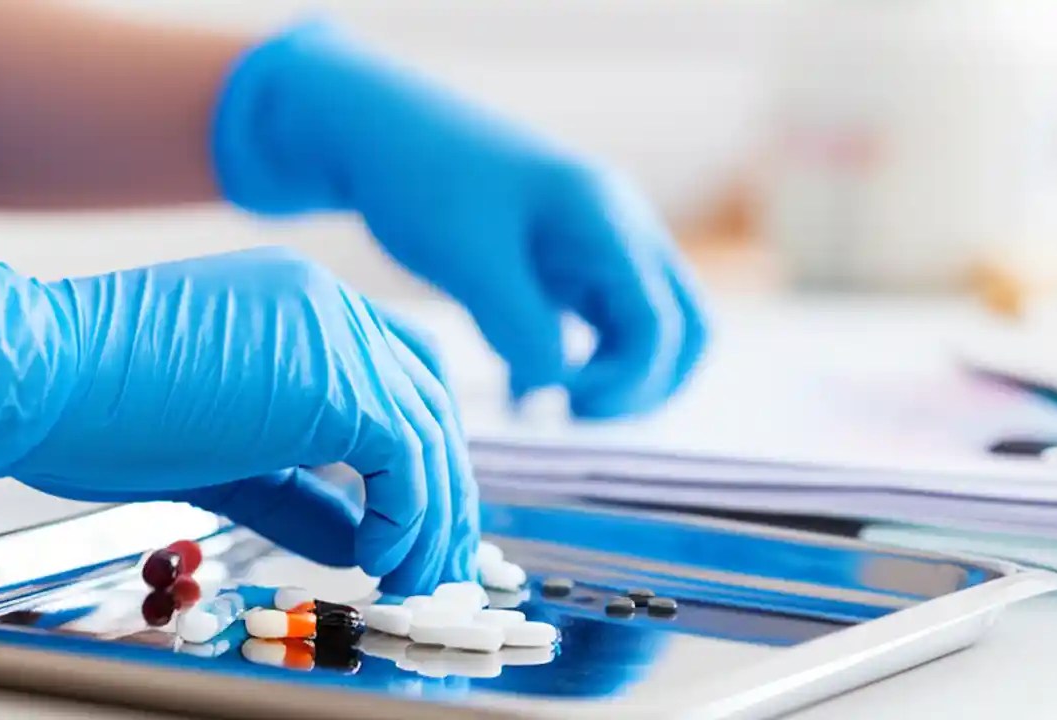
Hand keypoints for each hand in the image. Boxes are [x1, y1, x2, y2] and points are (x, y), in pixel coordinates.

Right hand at [0, 230, 476, 593]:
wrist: (36, 371)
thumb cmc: (98, 407)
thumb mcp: (222, 451)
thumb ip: (299, 486)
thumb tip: (357, 537)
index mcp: (301, 305)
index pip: (395, 370)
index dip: (416, 445)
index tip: (415, 513)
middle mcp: (328, 305)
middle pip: (425, 396)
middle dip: (441, 485)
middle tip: (436, 558)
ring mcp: (332, 335)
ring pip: (426, 428)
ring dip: (433, 513)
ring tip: (415, 577)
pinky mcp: (329, 381)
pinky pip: (404, 454)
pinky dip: (408, 514)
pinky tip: (380, 558)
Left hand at [215, 20, 708, 417]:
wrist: (373, 132)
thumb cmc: (419, 183)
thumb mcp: (467, 261)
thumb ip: (521, 328)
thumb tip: (556, 387)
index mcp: (605, 222)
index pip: (662, 324)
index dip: (626, 382)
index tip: (560, 401)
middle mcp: (616, 231)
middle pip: (683, 328)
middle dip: (645, 387)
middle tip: (574, 417)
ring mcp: (591, 246)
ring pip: (641, 330)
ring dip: (611, 378)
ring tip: (544, 408)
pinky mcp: (558, 262)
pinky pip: (593, 326)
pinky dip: (572, 364)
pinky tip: (515, 391)